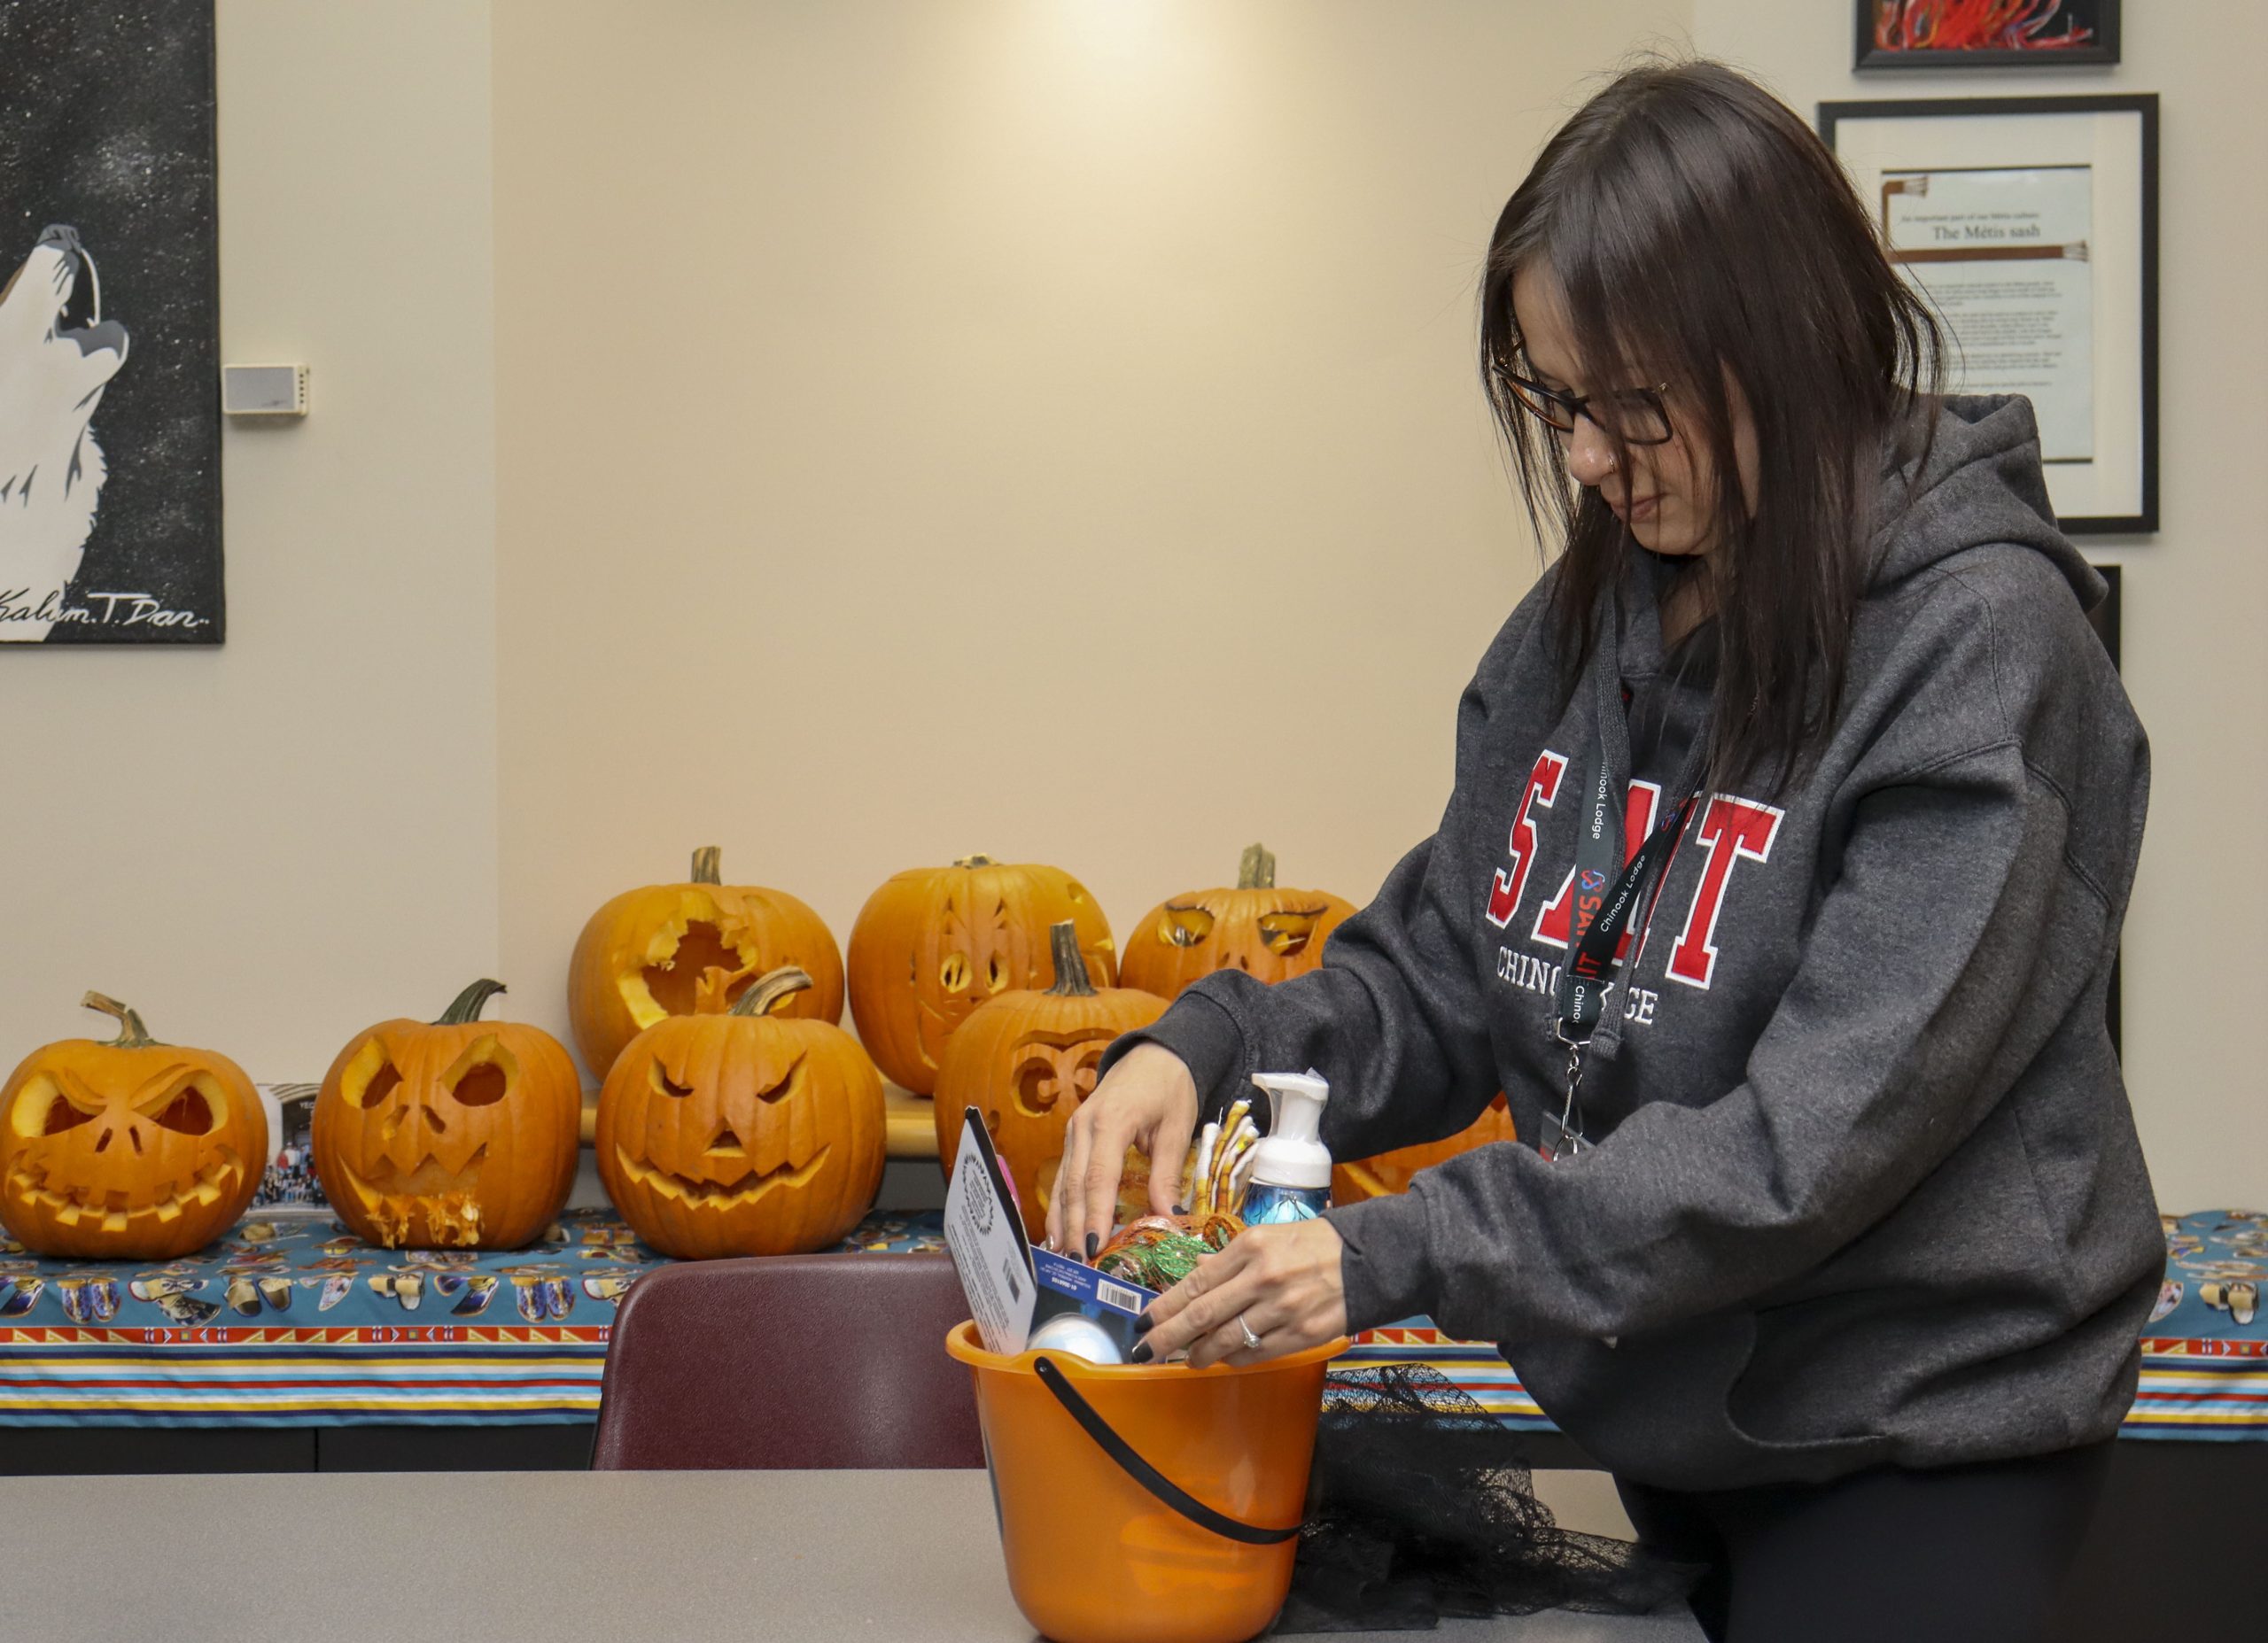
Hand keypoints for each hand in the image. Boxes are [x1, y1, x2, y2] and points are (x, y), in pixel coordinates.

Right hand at [1045, 1043, 1197, 1258]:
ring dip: (1063, 1221)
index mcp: (1111, 1121)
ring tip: (1064, 1257)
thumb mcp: (1176, 1128)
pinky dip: (1061, 1206)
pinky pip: (1064, 1175)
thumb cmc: (1169, 1087)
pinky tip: (1059, 1232)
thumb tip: (1169, 1218)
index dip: (1097, 1215)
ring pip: (1064, 1183)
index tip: (1096, 1248)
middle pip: (1075, 1185)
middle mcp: (1084, 1126)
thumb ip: (1167, 1173)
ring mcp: (1074, 1130)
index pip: (1099, 1177)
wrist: (1154, 1053)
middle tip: (1079, 1265)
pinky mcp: (1073, 1136)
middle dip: (1076, 1227)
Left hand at [1131, 1217, 1346, 1368]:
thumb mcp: (1267, 1236)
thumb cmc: (1312, 1243)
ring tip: (1187, 1359)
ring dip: (1200, 1354)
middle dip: (1168, 1336)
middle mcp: (1263, 1278)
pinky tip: (1225, 1358)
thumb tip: (1195, 1273)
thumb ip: (1228, 1259)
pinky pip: (1256, 1354)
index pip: (1195, 1283)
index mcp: (1250, 1248)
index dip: (1164, 1306)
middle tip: (1145, 1350)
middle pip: (1203, 1315)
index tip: (1142, 1322)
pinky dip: (1235, 1358)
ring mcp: (1283, 1310)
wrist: (1369, 1259)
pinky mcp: (1302, 1336)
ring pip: (1227, 1340)